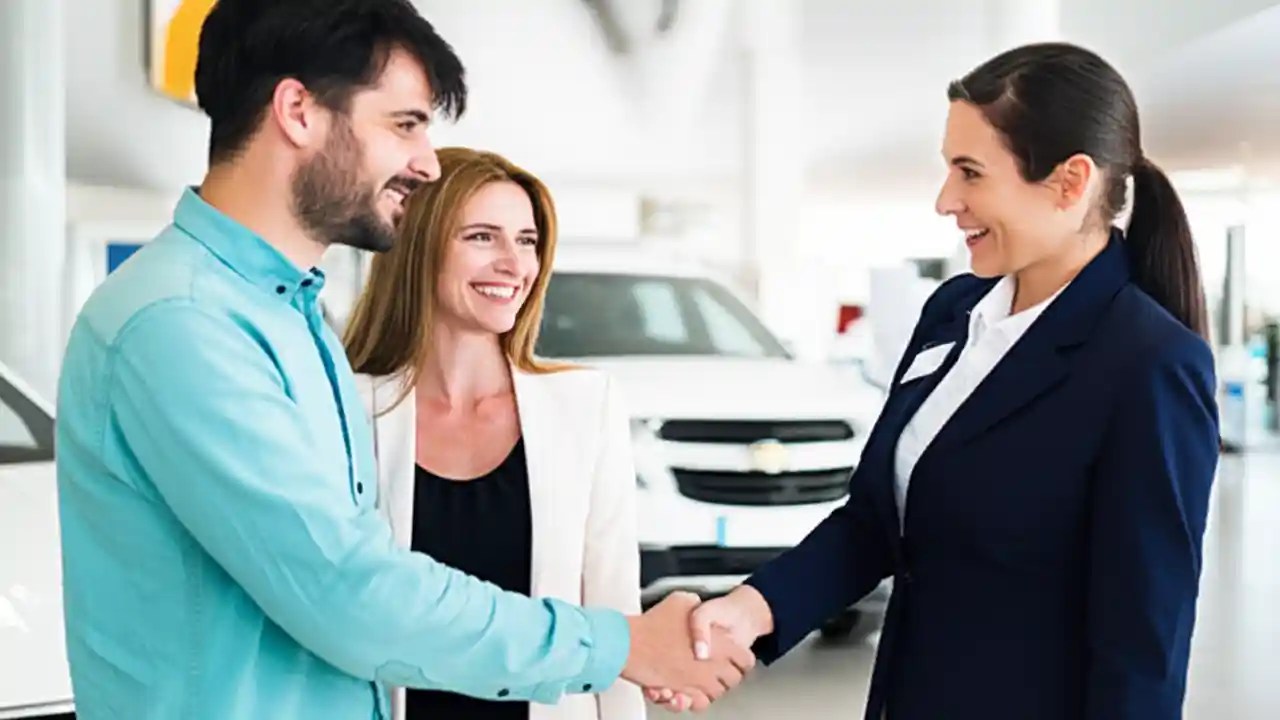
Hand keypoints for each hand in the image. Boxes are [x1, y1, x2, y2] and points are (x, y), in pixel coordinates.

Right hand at [622, 591, 755, 711]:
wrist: (629, 644)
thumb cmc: (652, 624)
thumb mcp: (680, 600)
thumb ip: (695, 603)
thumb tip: (697, 604)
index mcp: (718, 643)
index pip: (745, 659)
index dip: (741, 658)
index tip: (735, 656)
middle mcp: (711, 665)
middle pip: (733, 680)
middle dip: (727, 675)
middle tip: (717, 667)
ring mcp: (697, 682)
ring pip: (716, 694)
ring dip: (711, 687)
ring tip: (701, 677)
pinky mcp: (682, 694)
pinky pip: (699, 704)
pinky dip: (696, 700)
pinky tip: (690, 689)